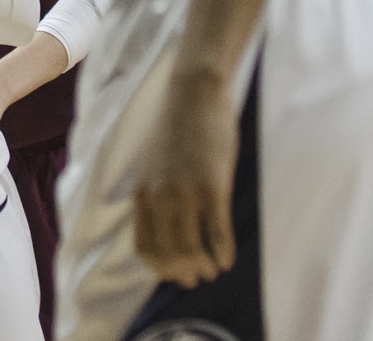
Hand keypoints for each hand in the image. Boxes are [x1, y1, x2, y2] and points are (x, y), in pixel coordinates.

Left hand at [133, 68, 237, 288]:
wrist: (194, 94)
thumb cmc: (178, 127)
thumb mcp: (155, 164)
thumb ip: (155, 194)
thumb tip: (164, 225)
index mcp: (144, 191)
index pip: (144, 245)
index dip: (160, 267)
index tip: (174, 274)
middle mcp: (160, 196)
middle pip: (168, 254)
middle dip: (183, 273)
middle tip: (197, 278)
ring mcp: (186, 193)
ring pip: (191, 250)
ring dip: (203, 266)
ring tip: (213, 269)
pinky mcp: (212, 187)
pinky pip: (217, 234)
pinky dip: (223, 253)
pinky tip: (228, 259)